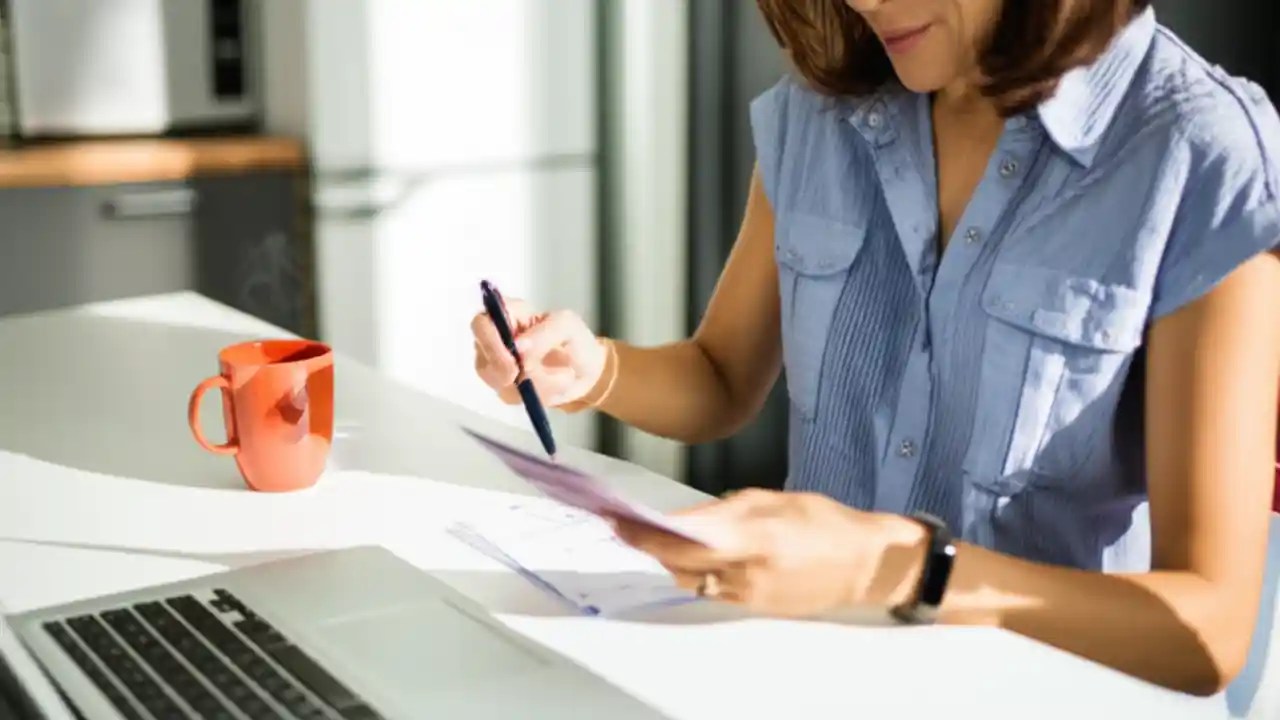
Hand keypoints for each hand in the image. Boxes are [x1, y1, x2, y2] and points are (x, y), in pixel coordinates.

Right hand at [471, 299, 608, 407]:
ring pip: (497, 380)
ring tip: (563, 376)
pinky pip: (511, 396)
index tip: (513, 359)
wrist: (586, 371)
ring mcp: (497, 365)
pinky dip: (537, 395)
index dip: (490, 342)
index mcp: (508, 314)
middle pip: (482, 356)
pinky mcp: (505, 388)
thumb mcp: (567, 326)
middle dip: (504, 369)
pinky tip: (555, 387)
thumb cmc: (574, 340)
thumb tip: (518, 346)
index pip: (482, 323)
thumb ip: (543, 333)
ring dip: (534, 383)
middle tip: (525, 377)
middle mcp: (496, 339)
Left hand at [614, 489, 927, 617]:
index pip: (682, 541)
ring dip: (670, 559)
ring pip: (691, 579)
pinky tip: (692, 555)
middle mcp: (747, 572)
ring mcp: (749, 595)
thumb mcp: (771, 502)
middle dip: (649, 545)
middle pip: (679, 565)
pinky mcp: (754, 608)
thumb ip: (722, 512)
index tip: (616, 521)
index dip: (644, 534)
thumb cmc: (821, 522)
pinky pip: (711, 590)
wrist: (863, 564)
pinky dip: (696, 572)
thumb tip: (681, 520)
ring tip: (654, 537)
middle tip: (624, 525)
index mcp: (753, 538)